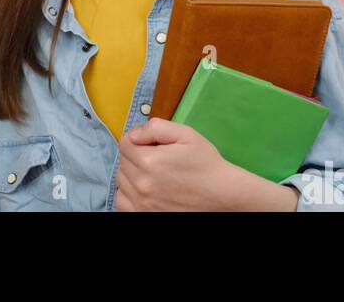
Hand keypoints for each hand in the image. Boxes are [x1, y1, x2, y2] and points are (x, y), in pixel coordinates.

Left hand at [114, 117, 299, 211]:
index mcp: (149, 161)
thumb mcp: (186, 135)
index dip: (138, 140)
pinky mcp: (144, 215)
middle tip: (155, 158)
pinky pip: (122, 202)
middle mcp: (142, 184)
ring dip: (131, 174)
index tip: (152, 144)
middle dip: (135, 156)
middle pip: (122, 162)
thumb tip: (134, 134)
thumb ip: (156, 128)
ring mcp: (142, 203)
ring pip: (120, 181)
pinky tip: (144, 189)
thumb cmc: (206, 163)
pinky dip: (128, 194)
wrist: (222, 194)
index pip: (125, 143)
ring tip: (151, 174)